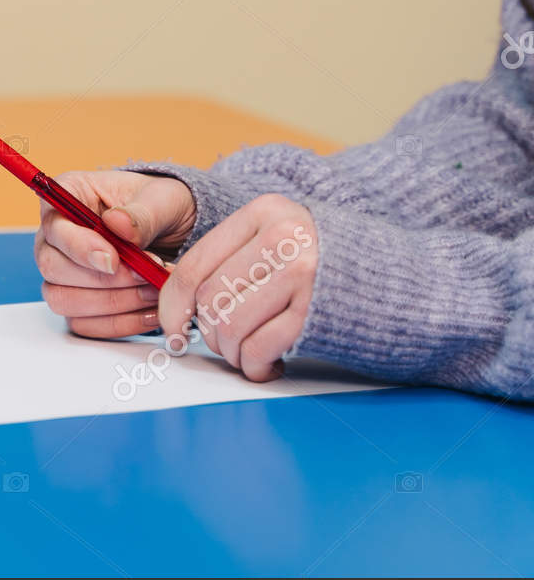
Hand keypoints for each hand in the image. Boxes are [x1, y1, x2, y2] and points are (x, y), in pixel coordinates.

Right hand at [36, 170, 195, 338]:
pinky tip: (150, 311)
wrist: (178, 233)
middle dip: (102, 280)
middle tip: (146, 275)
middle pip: (52, 267)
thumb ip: (142, 213)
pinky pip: (84, 324)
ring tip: (153, 291)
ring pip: (64, 300)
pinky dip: (119, 323)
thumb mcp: (164, 199)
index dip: (78, 246)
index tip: (114, 260)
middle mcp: (56, 236)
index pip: (53, 224)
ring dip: (113, 303)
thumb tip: (118, 224)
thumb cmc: (163, 207)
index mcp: (69, 195)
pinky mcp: (78, 303)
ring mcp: (63, 272)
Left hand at [157, 195, 315, 381]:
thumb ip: (235, 260)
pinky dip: (256, 366)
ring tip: (252, 355)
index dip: (173, 306)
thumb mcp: (281, 242)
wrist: (407, 285)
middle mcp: (283, 236)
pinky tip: (270, 365)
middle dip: (211, 334)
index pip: (195, 264)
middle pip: (211, 299)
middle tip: (229, 345)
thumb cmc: (330, 269)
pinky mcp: (317, 310)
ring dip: (234, 353)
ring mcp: (303, 272)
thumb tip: (176, 305)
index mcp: (265, 212)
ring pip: (230, 325)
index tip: (173, 330)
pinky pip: (260, 347)